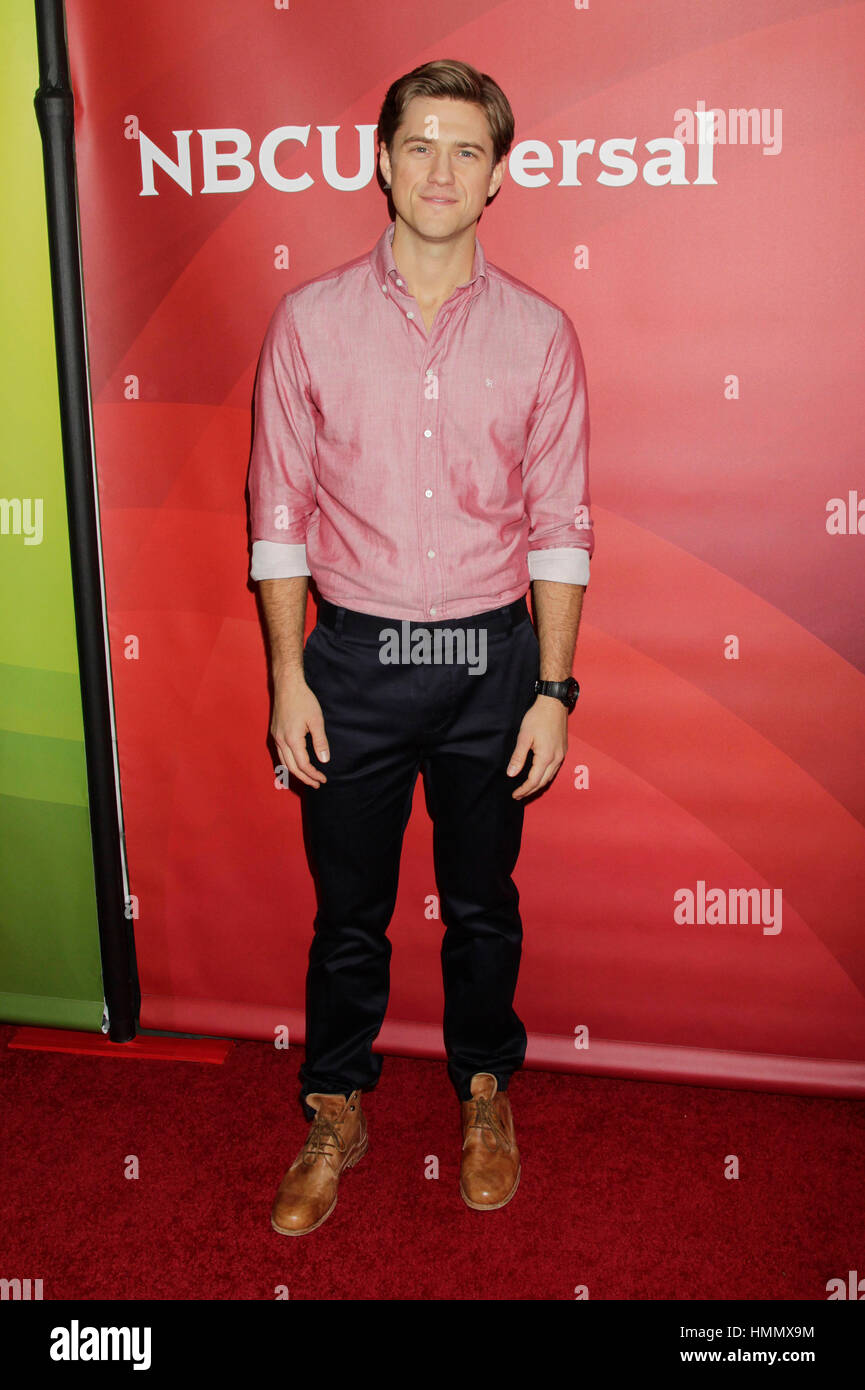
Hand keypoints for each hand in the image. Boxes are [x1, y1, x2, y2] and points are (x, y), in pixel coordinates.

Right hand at [271, 672, 328, 788]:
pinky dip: (287, 763)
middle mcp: (280, 741)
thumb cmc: (303, 700)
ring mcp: (275, 737)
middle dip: (304, 778)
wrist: (287, 685)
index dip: (313, 774)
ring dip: (295, 772)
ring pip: (283, 762)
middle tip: (316, 784)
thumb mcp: (316, 720)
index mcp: (292, 739)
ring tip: (307, 778)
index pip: (303, 764)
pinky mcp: (275, 732)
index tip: (323, 779)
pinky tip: (295, 764)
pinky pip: (279, 754)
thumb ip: (320, 742)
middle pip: (291, 767)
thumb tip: (324, 760)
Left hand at [506, 696, 567, 799]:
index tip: (515, 795)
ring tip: (528, 788)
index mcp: (546, 757)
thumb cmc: (538, 717)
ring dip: (539, 784)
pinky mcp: (563, 749)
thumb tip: (511, 774)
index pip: (534, 781)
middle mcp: (556, 758)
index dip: (523, 790)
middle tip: (519, 795)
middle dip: (531, 791)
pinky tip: (539, 774)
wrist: (554, 703)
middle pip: (543, 782)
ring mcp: (561, 754)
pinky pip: (555, 769)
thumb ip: (518, 757)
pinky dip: (546, 776)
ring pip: (550, 777)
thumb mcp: (524, 737)